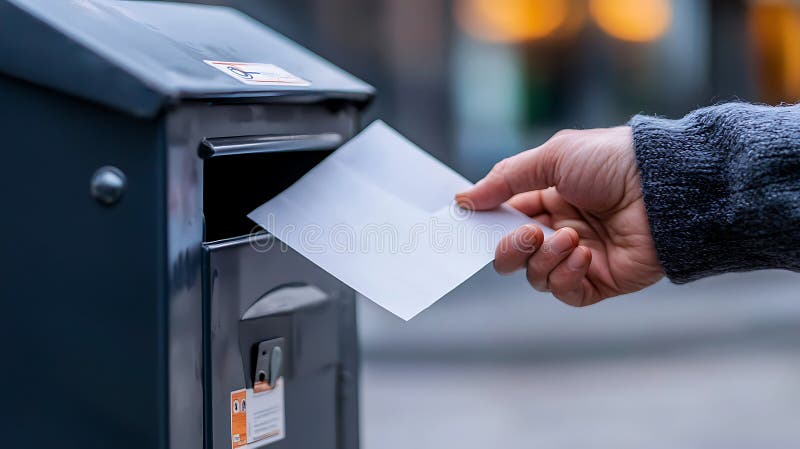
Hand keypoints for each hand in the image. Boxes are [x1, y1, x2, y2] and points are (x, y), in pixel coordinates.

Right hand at [456, 127, 663, 305]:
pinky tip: (583, 255)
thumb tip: (464, 199)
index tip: (471, 224)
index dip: (487, 225)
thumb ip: (506, 179)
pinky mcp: (601, 280)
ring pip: (536, 276)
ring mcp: (580, 256)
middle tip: (528, 233)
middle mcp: (561, 229)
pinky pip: (567, 292)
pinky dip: (566, 277)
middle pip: (514, 255)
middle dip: (511, 249)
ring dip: (546, 259)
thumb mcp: (553, 157)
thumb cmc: (614, 161)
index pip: (505, 220)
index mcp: (549, 199)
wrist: (666, 185)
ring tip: (572, 238)